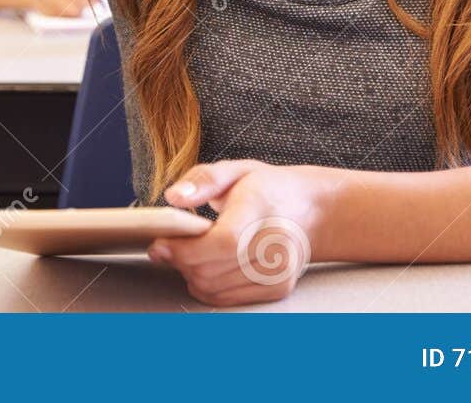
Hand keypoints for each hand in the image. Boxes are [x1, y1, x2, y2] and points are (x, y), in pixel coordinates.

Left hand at [148, 160, 327, 306]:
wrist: (312, 209)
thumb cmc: (267, 188)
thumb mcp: (236, 170)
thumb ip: (203, 179)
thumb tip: (173, 197)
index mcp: (263, 207)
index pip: (224, 241)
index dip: (186, 249)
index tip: (159, 244)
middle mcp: (277, 243)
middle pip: (213, 270)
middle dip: (181, 262)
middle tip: (169, 247)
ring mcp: (280, 270)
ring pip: (215, 289)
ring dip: (191, 276)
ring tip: (188, 255)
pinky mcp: (278, 288)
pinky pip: (228, 299)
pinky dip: (208, 288)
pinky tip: (206, 268)